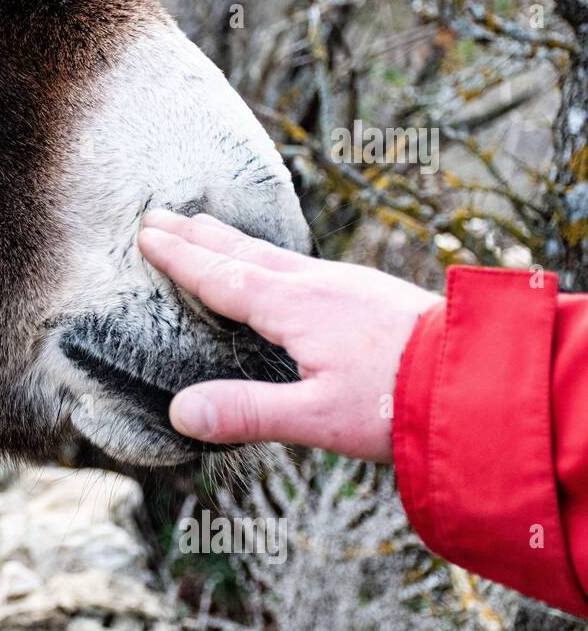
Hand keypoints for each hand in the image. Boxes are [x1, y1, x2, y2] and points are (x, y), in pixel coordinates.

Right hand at [137, 210, 442, 462]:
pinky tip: (279, 266)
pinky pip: (300, 263)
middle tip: (159, 212)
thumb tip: (179, 412)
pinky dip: (268, 254)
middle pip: (244, 252)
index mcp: (295, 308)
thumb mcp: (317, 418)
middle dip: (198, 234)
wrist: (484, 379)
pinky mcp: (369, 293)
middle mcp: (317, 285)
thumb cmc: (400, 402)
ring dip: (232, 239)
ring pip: (274, 253)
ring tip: (205, 225)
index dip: (181, 258)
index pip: (222, 278)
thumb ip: (247, 413)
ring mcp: (347, 283)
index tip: (146, 234)